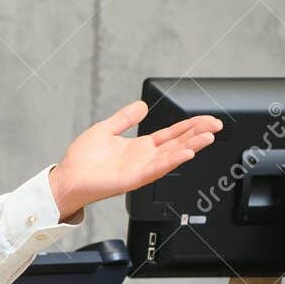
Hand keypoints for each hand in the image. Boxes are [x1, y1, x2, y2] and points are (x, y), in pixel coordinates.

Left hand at [47, 100, 221, 219]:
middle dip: (197, 134)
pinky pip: (156, 169)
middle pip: (177, 143)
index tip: (206, 119)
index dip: (189, 126)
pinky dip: (171, 160)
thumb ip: (125, 118)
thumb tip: (141, 105)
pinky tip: (185, 153)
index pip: (171, 134)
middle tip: (216, 125)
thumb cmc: (82, 160)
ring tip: (208, 137)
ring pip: (171, 156)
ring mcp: (140, 169)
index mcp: (139, 147)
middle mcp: (144, 158)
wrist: (67, 178)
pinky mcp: (133, 178)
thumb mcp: (106, 129)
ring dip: (190, 146)